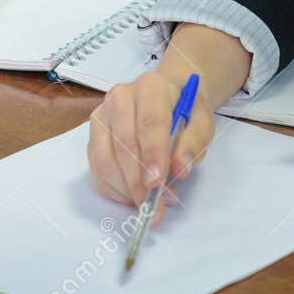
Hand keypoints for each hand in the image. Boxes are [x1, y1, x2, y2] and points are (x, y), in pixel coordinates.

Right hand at [85, 22, 250, 220]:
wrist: (168, 97)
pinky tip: (133, 196)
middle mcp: (120, 97)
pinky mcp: (93, 136)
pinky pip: (97, 170)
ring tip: (148, 204)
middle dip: (138, 181)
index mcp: (151, 86)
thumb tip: (180, 168)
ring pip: (104, 159)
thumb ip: (193, 144)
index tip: (157, 183)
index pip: (149, 122)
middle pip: (123, 144)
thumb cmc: (185, 111)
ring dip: (126, 189)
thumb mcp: (201, 123)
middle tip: (155, 206)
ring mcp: (102, 116)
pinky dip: (114, 190)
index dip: (152, 155)